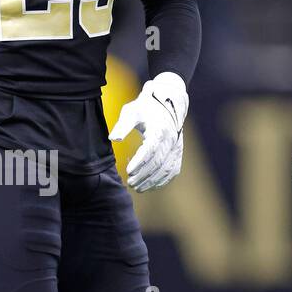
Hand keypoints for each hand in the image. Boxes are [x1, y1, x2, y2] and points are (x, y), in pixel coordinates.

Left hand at [109, 71, 188, 190]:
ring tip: (137, 188)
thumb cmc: (145, 108)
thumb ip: (122, 125)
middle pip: (158, 162)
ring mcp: (176, 147)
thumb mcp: (131, 111)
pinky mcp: (177, 153)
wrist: (166, 103)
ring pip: (166, 169)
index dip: (140, 162)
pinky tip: (151, 186)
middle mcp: (170, 140)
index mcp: (159, 130)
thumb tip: (114, 138)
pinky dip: (162, 180)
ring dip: (152, 181)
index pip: (150, 150)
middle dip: (144, 175)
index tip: (128, 171)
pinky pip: (172, 170)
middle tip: (130, 183)